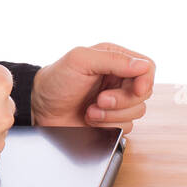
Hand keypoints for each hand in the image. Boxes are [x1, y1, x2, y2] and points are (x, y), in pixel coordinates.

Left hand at [30, 42, 154, 134]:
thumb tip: (143, 66)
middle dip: (122, 100)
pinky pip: (127, 127)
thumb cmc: (54, 82)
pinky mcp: (112, 120)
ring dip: (112, 115)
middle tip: (99, 100)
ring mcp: (116, 101)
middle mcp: (118, 79)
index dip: (145, 80)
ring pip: (138, 112)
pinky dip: (108, 126)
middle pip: (145, 92)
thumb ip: (112, 59)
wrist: (39, 110)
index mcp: (113, 59)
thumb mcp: (79, 61)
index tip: (136, 90)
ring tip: (90, 111)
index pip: (147, 67)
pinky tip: (91, 120)